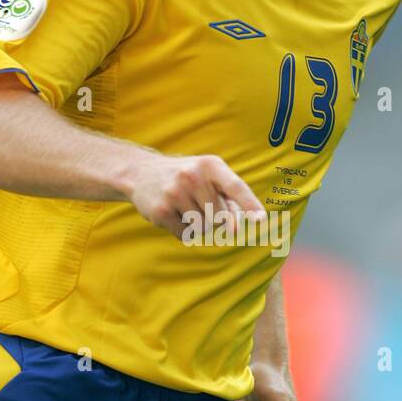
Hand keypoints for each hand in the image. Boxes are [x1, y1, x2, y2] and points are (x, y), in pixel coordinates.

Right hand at [126, 151, 264, 240]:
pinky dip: (183, 231)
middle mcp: (193, 176)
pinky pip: (185, 235)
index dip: (249, 204)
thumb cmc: (186, 179)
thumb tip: (234, 230)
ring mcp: (175, 193)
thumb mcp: (208, 179)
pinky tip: (173, 214)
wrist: (141, 173)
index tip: (261, 220)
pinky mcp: (161, 211)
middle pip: (220, 217)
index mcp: (210, 165)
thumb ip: (228, 201)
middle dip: (214, 218)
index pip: (235, 186)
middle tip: (198, 203)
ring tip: (184, 207)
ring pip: (203, 228)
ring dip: (198, 225)